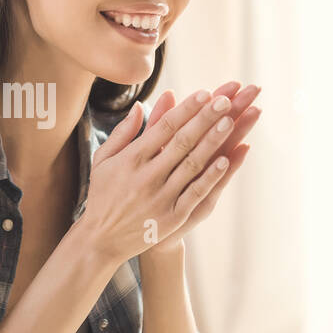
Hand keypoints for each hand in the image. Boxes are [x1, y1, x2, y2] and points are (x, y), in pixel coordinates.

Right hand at [79, 85, 252, 265]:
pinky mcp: (172, 217)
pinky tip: (226, 160)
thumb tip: (139, 105)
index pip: (164, 127)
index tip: (206, 93)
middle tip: (227, 100)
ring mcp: (161, 197)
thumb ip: (122, 132)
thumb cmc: (103, 194)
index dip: (186, 109)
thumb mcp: (103, 160)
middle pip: (182, 141)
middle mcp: (147, 176)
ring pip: (192, 164)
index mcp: (131, 159)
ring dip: (213, 142)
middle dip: (206, 118)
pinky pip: (195, 193)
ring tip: (231, 121)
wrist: (101, 239)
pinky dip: (211, 176)